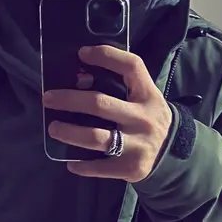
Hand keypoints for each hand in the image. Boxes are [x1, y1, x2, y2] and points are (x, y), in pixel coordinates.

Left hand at [43, 45, 172, 181]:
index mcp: (148, 95)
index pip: (131, 66)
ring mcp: (137, 145)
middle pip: (100, 104)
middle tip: (48, 98)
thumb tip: (79, 75)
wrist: (172, 154)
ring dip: (69, 132)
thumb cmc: (147, 117)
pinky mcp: (131, 168)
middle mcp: (143, 118)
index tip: (81, 53)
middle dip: (69, 100)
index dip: (106, 56)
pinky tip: (71, 161)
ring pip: (95, 137)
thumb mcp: (144, 97)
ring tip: (53, 128)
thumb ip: (121, 86)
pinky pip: (99, 166)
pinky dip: (81, 165)